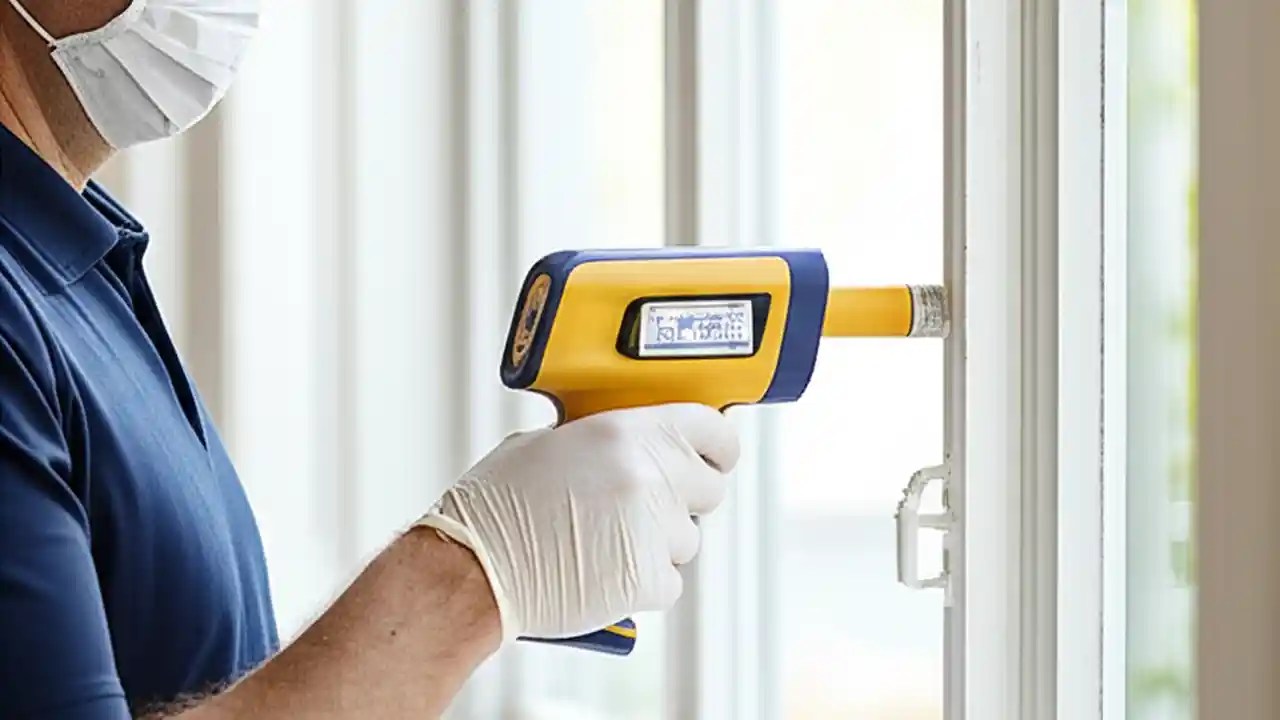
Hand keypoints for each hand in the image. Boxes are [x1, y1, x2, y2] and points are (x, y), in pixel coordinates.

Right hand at [417, 404, 739, 640]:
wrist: (471, 568)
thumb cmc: (496, 507)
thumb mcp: (547, 444)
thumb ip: (604, 440)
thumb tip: (634, 445)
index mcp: (627, 431)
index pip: (712, 430)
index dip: (715, 446)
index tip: (712, 455)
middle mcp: (649, 475)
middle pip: (709, 488)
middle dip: (682, 498)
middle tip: (643, 506)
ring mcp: (653, 530)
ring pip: (689, 538)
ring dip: (658, 542)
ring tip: (605, 542)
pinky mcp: (648, 580)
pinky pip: (670, 580)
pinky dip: (643, 581)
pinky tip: (603, 572)